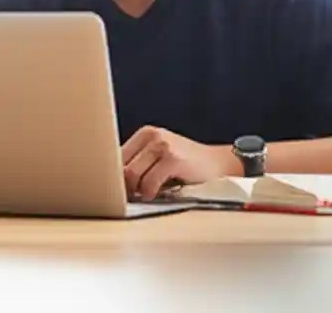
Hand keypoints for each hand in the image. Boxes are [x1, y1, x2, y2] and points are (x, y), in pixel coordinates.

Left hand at [121, 126, 237, 200]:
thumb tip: (111, 180)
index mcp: (145, 134)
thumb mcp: (159, 156)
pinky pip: (149, 182)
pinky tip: (155, 194)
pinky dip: (149, 193)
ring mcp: (163, 145)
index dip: (113, 175)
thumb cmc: (186, 165)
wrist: (220, 164)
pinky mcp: (173, 159)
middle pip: (121, 165)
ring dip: (136, 190)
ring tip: (145, 195)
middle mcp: (152, 135)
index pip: (115, 155)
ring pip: (131, 174)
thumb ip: (139, 163)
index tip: (115, 189)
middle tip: (130, 196)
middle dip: (123, 185)